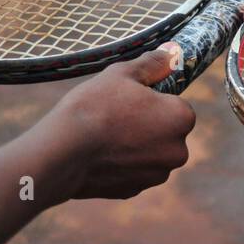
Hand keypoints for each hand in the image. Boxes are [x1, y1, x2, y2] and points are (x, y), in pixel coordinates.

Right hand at [42, 45, 196, 199]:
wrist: (61, 152)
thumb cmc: (93, 107)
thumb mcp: (122, 74)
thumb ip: (152, 64)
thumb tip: (173, 53)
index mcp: (181, 118)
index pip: (175, 105)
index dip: (151, 101)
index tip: (128, 101)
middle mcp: (178, 151)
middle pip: (165, 132)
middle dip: (146, 125)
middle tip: (114, 118)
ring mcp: (157, 174)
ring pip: (149, 153)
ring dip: (133, 146)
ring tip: (103, 137)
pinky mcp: (135, 191)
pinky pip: (131, 172)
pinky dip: (119, 165)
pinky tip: (97, 156)